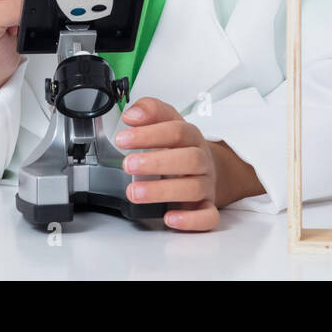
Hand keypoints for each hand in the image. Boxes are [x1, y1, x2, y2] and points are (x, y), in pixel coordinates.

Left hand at [115, 96, 224, 231]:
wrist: (207, 169)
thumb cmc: (182, 148)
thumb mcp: (168, 123)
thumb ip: (151, 112)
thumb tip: (132, 114)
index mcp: (192, 137)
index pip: (176, 131)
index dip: (149, 134)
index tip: (123, 138)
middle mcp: (201, 160)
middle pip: (190, 159)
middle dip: (156, 162)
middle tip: (128, 164)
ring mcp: (206, 185)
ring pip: (194, 188)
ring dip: (162, 191)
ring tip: (134, 192)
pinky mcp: (206, 207)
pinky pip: (207, 217)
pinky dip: (190, 220)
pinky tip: (169, 217)